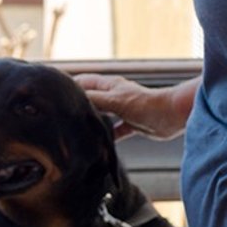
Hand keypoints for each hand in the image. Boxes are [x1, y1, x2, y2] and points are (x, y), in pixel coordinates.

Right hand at [74, 73, 193, 139]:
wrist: (172, 115)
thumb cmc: (144, 103)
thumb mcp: (114, 100)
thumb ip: (93, 99)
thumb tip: (73, 99)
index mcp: (108, 85)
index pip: (83, 82)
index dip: (69, 86)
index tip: (54, 95)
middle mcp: (114, 95)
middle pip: (91, 98)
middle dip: (79, 106)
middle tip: (63, 116)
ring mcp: (123, 109)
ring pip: (102, 115)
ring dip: (93, 121)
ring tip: (78, 131)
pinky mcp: (132, 123)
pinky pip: (116, 130)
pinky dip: (109, 136)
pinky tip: (101, 145)